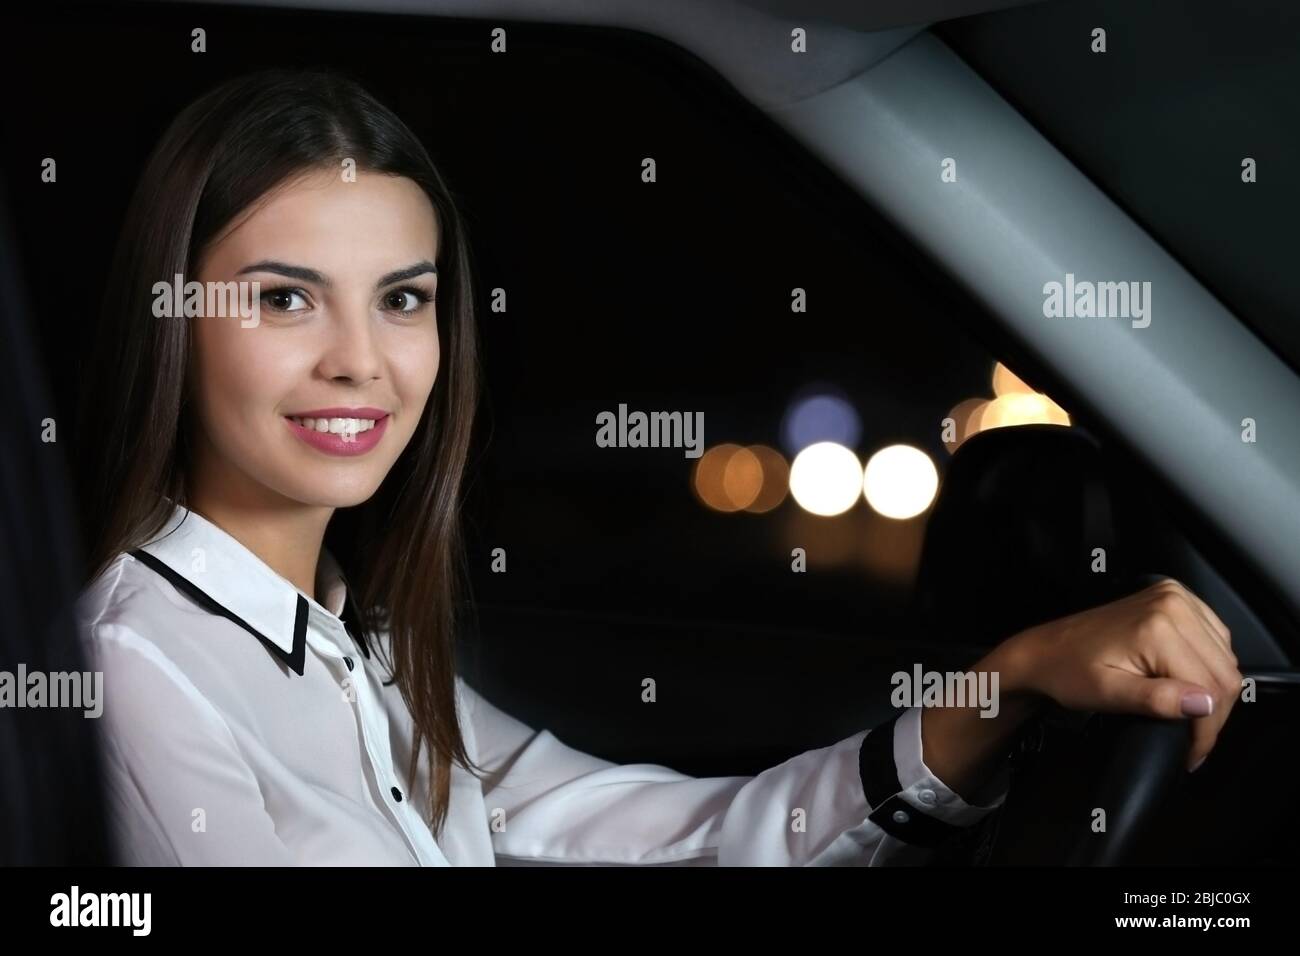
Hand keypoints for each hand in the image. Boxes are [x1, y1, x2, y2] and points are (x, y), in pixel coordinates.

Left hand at [992, 578, 1240, 771]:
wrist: (1045, 650)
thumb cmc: (1067, 672)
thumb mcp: (1107, 694)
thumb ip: (1157, 699)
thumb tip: (1203, 704)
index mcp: (1159, 627)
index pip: (1212, 686)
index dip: (1208, 729)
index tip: (1193, 752)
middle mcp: (1173, 604)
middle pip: (1225, 671)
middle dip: (1214, 713)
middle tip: (1193, 740)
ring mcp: (1174, 596)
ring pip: (1225, 656)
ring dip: (1214, 691)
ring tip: (1190, 716)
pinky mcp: (1173, 598)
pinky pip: (1214, 638)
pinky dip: (1210, 665)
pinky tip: (1191, 683)